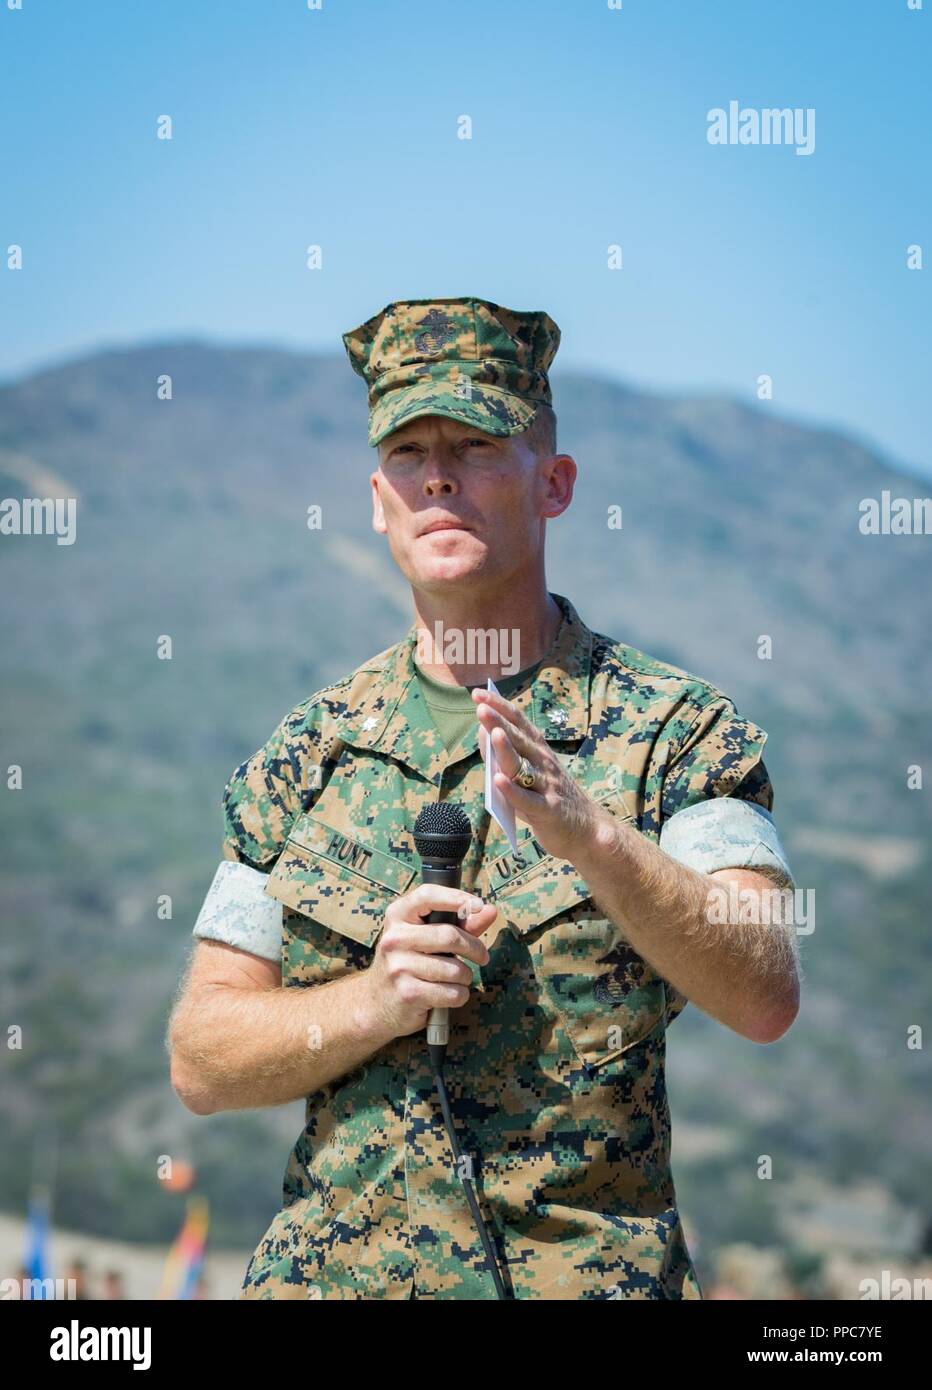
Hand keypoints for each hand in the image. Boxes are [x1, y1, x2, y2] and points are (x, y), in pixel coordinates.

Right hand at [360, 884, 496, 1039]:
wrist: (376, 1003)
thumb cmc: (408, 963)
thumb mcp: (425, 937)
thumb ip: (459, 923)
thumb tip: (489, 910)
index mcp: (398, 916)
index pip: (428, 895)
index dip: (457, 897)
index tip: (479, 905)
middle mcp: (394, 939)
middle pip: (450, 936)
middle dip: (475, 948)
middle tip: (482, 956)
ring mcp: (399, 967)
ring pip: (455, 969)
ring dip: (466, 976)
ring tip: (457, 978)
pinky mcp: (408, 994)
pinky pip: (452, 993)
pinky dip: (459, 995)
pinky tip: (448, 994)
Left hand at [471, 685, 606, 862]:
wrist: (585, 829)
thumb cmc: (549, 797)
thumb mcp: (528, 772)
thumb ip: (505, 754)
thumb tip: (483, 732)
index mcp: (539, 750)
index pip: (518, 722)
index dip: (500, 707)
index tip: (479, 694)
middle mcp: (544, 763)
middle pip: (519, 740)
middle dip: (499, 723)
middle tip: (481, 707)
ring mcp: (547, 786)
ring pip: (523, 766)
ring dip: (507, 750)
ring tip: (493, 734)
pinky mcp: (548, 810)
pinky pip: (527, 800)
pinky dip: (512, 791)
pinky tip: (498, 781)